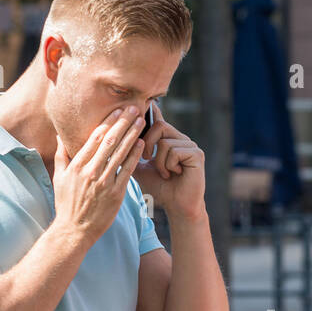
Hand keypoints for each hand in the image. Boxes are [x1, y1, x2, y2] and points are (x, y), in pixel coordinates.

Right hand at [51, 106, 144, 246]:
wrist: (74, 230)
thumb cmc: (66, 204)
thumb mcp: (58, 178)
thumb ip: (61, 155)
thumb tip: (60, 135)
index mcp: (76, 165)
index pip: (94, 138)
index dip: (107, 122)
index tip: (117, 110)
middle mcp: (90, 172)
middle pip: (109, 141)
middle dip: (122, 123)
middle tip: (134, 108)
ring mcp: (103, 183)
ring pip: (119, 153)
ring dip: (131, 135)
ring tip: (141, 121)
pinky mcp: (115, 194)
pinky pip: (127, 171)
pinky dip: (134, 156)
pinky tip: (141, 144)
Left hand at [132, 102, 205, 221]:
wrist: (176, 206)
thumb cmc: (159, 189)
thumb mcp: (140, 169)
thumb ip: (131, 153)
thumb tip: (114, 140)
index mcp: (169, 139)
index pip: (158, 120)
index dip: (150, 112)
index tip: (144, 104)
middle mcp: (181, 139)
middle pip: (160, 126)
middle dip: (148, 143)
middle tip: (147, 159)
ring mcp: (191, 145)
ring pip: (165, 141)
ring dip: (159, 161)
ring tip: (164, 173)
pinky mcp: (197, 154)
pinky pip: (175, 150)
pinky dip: (168, 165)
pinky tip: (173, 174)